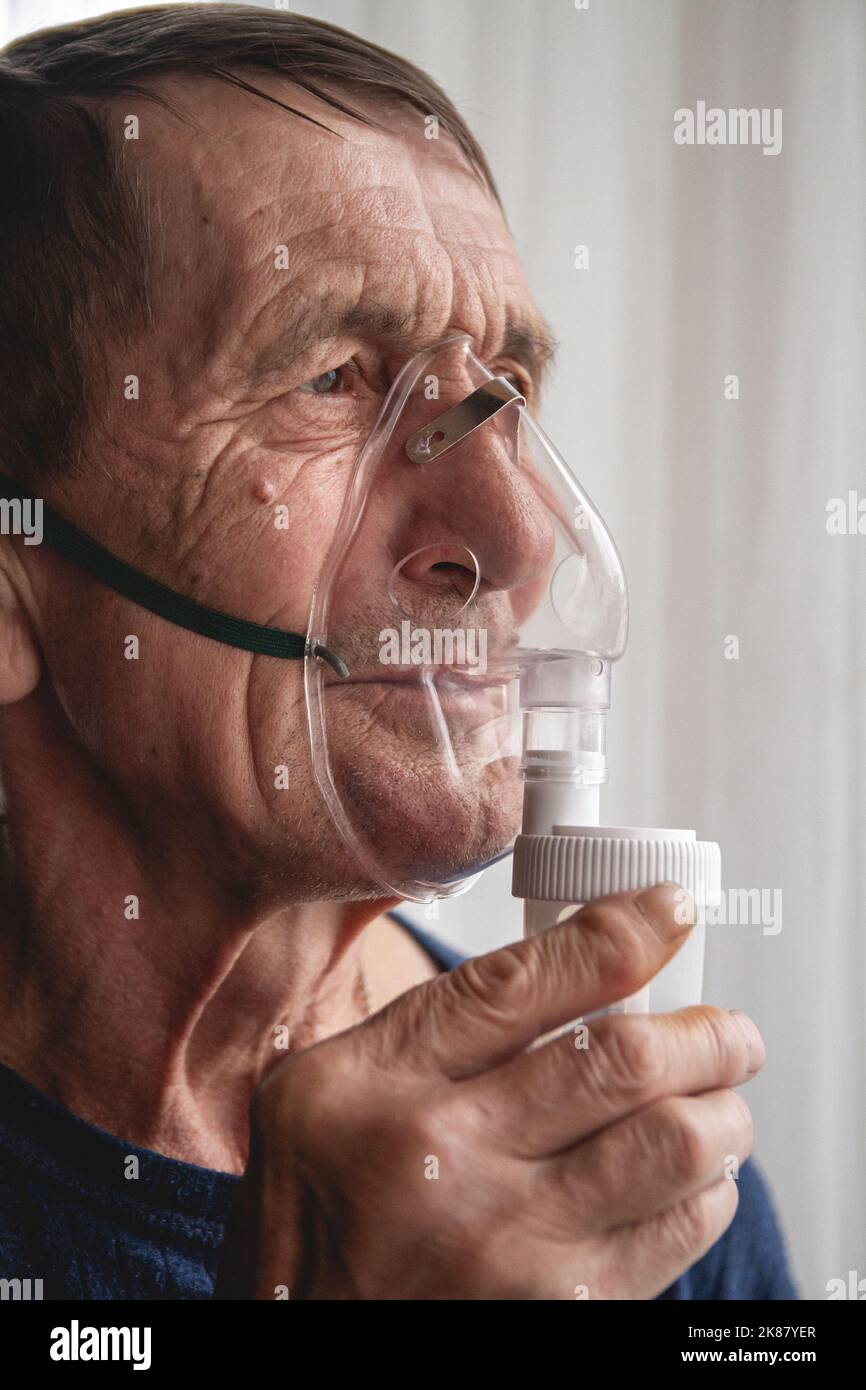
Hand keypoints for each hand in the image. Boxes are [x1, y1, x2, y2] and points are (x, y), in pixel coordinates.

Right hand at [215, 884, 762, 1299]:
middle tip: (724, 1030)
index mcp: (375, 1084)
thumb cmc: (323, 1210)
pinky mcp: (561, 1311)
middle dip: (705, 1031)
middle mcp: (441, 1162)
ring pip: (674, 1144)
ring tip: (716, 1098)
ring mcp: (506, 1247)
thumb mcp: (331, 1087)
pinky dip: (705, 1188)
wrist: (304, 1344)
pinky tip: (686, 1175)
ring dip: (720, 1109)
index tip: (668, 912)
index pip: (526, 981)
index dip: (622, 931)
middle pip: (623, 1060)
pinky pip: (677, 1231)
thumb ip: (440, 1024)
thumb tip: (585, 964)